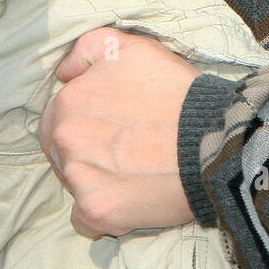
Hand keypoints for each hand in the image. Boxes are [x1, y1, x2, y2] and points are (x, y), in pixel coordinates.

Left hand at [38, 27, 200, 238]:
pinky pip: (85, 220)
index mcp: (69, 102)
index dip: (84, 121)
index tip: (112, 125)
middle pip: (61, 152)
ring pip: (74, 184)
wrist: (211, 139)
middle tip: (123, 149)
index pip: (58, 117)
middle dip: (85, 151)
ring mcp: (79, 179)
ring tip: (134, 171)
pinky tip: (130, 198)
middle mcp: (65, 140)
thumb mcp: (133, 47)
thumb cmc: (175, 91)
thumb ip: (89, 47)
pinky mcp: (97, 212)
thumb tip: (63, 73)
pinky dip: (103, 213)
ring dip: (96, 180)